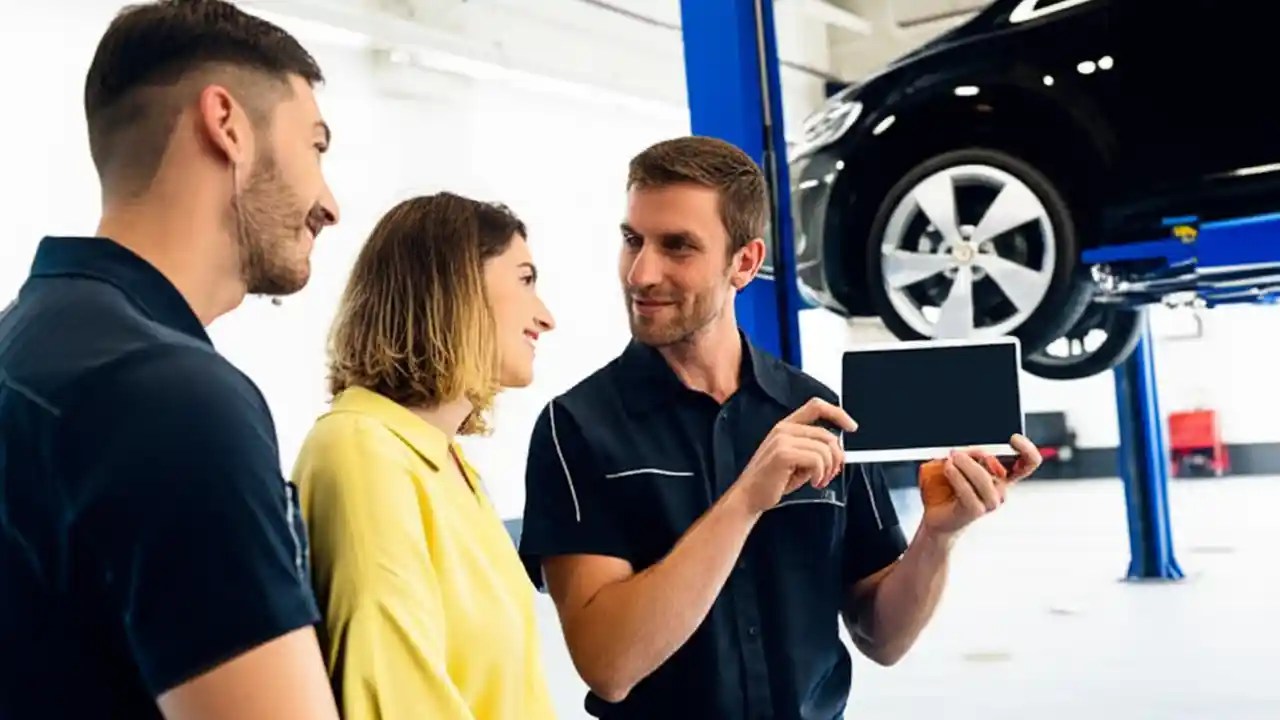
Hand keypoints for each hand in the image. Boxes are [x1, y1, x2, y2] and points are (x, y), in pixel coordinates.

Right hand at [730, 398, 856, 515]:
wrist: (749, 496)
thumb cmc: (771, 481)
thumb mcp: (796, 460)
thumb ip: (814, 449)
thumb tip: (838, 451)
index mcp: (786, 426)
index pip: (816, 407)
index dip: (838, 413)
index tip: (852, 427)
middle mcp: (784, 429)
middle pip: (827, 434)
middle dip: (836, 457)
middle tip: (831, 473)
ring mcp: (782, 440)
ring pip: (825, 449)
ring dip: (828, 469)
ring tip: (819, 480)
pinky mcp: (783, 454)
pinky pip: (817, 459)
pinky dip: (821, 474)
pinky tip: (813, 483)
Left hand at [918, 434, 1041, 538]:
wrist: (934, 515)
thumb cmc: (944, 486)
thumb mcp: (955, 462)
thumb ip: (968, 454)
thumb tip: (976, 452)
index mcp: (1001, 474)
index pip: (1027, 462)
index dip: (1027, 450)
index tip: (1014, 439)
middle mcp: (1000, 488)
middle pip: (1002, 468)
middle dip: (979, 454)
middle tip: (957, 452)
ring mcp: (990, 501)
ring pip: (984, 480)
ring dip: (966, 466)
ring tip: (951, 460)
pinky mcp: (975, 511)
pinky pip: (969, 493)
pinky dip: (957, 477)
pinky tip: (948, 469)